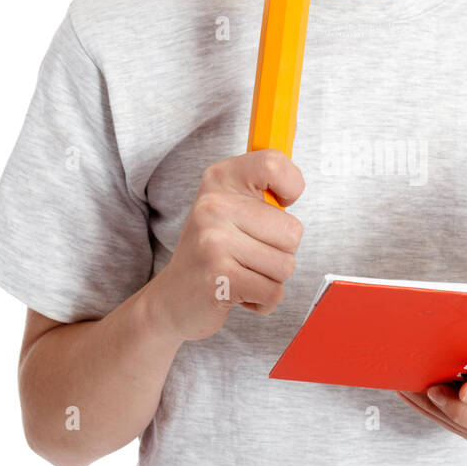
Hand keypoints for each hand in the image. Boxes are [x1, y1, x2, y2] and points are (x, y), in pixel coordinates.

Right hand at [149, 149, 304, 342]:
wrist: (172, 298)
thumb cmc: (213, 252)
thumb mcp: (232, 208)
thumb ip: (264, 191)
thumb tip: (294, 186)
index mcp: (220, 180)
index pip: (273, 164)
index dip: (291, 186)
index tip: (280, 204)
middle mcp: (214, 205)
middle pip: (293, 231)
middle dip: (281, 252)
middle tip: (248, 254)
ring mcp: (214, 241)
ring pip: (286, 265)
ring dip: (270, 279)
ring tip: (241, 272)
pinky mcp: (220, 278)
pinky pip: (273, 293)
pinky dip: (263, 301)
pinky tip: (238, 292)